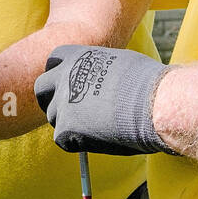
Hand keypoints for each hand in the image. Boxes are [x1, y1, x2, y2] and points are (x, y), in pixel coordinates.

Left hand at [34, 45, 175, 155]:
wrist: (156, 104)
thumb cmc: (148, 85)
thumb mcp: (119, 64)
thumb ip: (98, 72)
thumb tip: (96, 85)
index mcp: (77, 56)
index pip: (53, 61)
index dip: (59, 75)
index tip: (67, 85)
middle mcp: (64, 76)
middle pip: (41, 88)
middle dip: (50, 99)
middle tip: (66, 111)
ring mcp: (62, 102)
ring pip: (53, 117)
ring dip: (68, 123)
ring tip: (95, 128)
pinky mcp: (66, 127)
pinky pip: (63, 139)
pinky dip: (77, 142)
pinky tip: (99, 140)